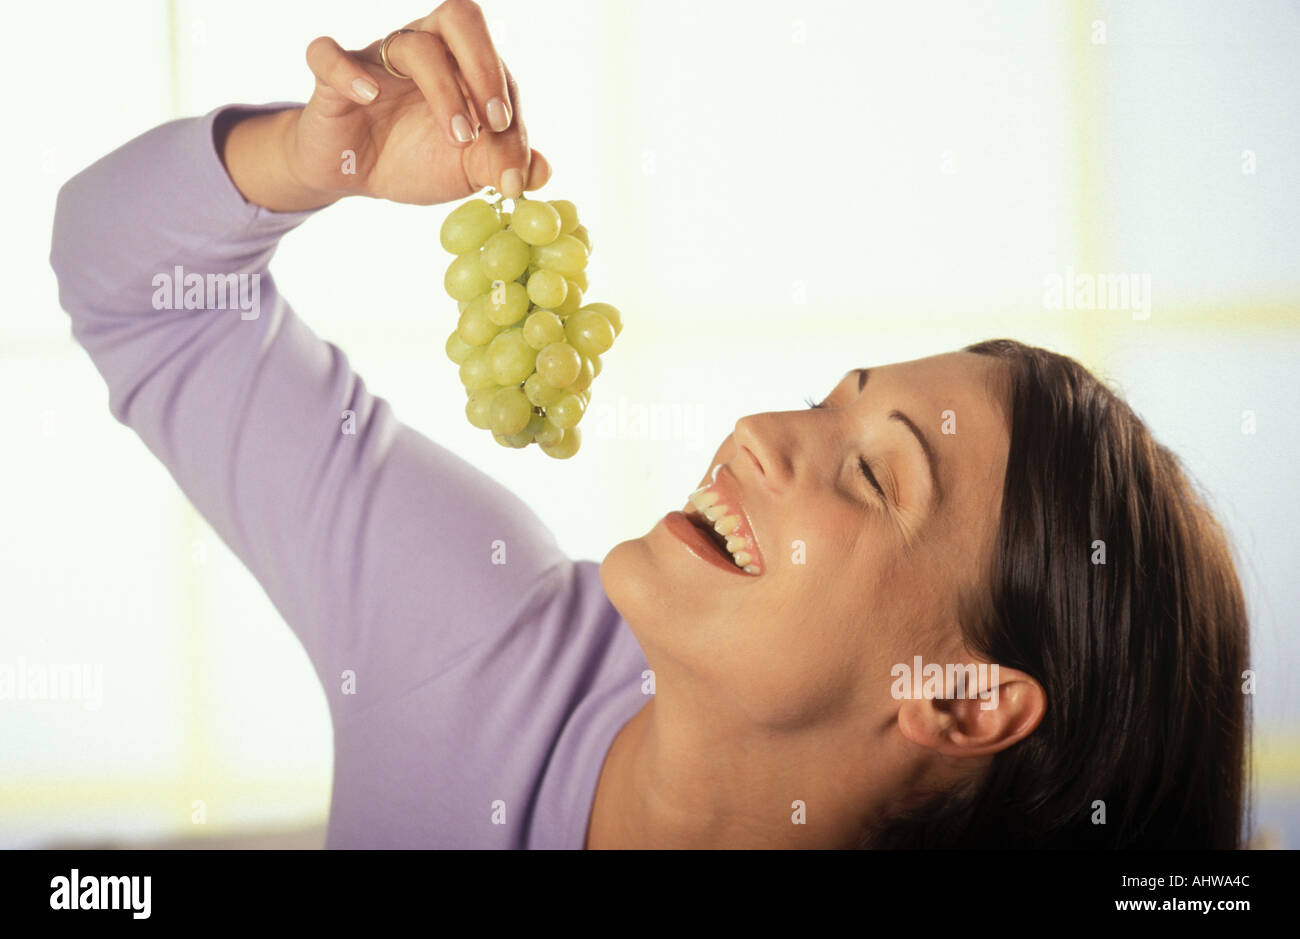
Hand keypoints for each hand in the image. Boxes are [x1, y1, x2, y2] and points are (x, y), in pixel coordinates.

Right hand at [289, 0, 550, 205]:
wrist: (357, 178)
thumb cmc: (416, 159)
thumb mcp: (467, 170)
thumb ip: (503, 165)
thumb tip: (542, 171)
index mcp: (460, 63)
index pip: (495, 64)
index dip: (511, 106)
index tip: (512, 156)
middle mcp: (423, 48)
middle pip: (459, 18)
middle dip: (486, 67)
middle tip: (496, 121)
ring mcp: (376, 59)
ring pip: (413, 45)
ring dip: (444, 91)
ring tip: (458, 138)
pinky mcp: (330, 77)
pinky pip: (329, 55)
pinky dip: (349, 73)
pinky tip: (369, 98)